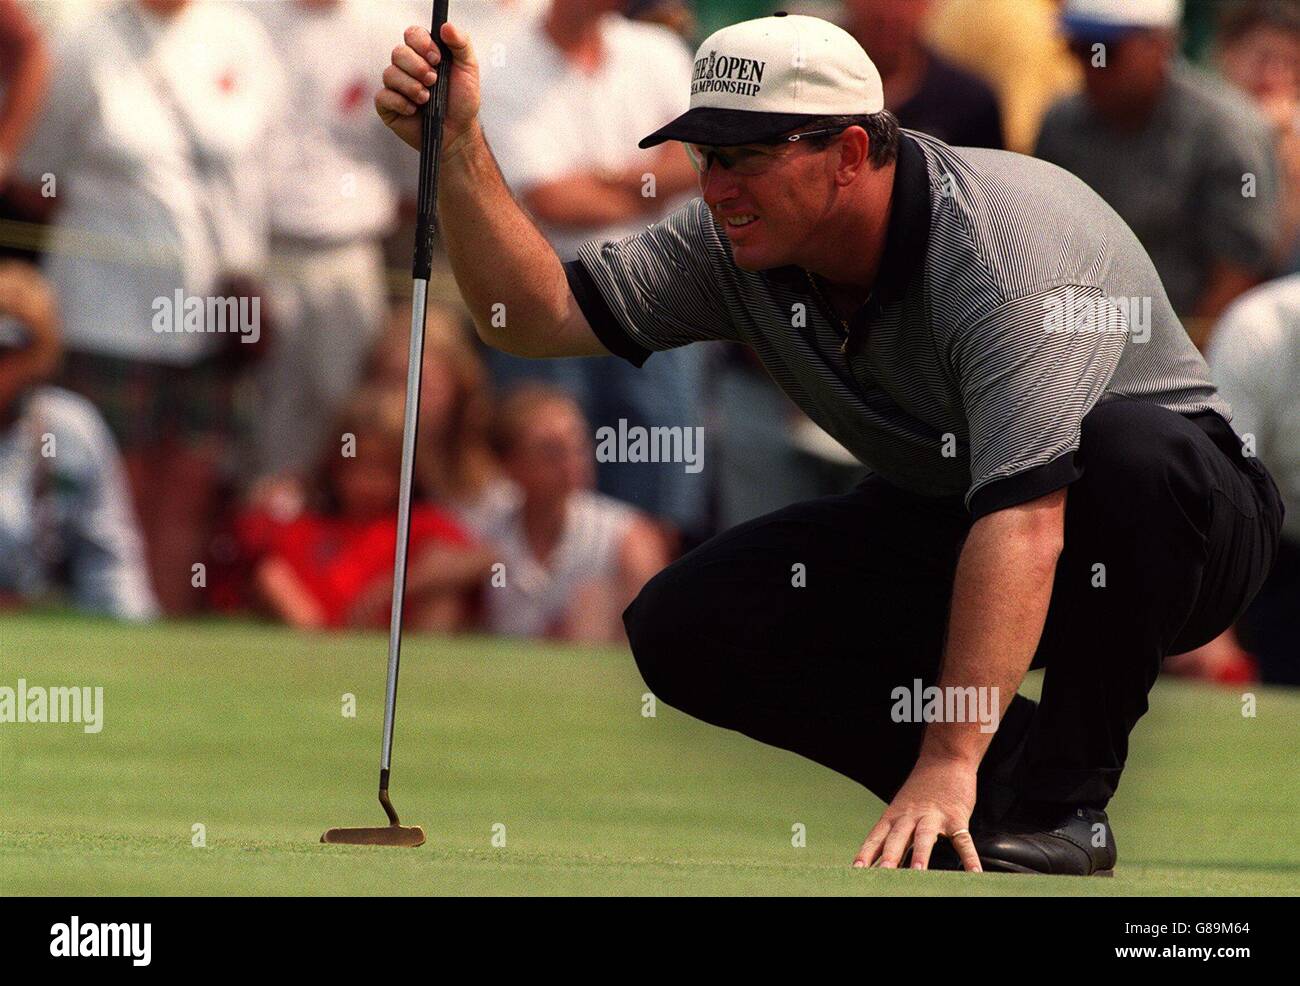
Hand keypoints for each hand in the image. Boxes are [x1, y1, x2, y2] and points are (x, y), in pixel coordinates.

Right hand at [376, 22, 480, 155]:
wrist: (458, 132)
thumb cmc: (462, 101)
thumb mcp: (469, 69)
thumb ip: (461, 44)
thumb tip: (446, 26)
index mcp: (423, 54)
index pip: (412, 35)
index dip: (421, 44)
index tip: (437, 59)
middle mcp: (406, 67)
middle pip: (398, 52)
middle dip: (417, 67)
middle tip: (433, 81)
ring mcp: (395, 86)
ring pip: (390, 74)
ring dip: (412, 87)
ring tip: (427, 99)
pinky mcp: (388, 105)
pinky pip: (383, 96)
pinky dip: (401, 103)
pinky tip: (414, 110)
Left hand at [853, 754, 980, 871]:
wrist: (944, 759)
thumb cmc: (920, 790)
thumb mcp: (900, 807)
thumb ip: (893, 833)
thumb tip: (883, 861)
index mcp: (894, 815)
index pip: (877, 837)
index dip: (866, 853)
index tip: (856, 869)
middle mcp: (910, 816)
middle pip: (898, 837)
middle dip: (890, 856)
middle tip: (884, 872)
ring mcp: (933, 816)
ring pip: (925, 836)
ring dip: (921, 855)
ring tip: (918, 873)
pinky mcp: (956, 817)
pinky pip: (963, 840)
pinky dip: (969, 858)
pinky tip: (974, 873)